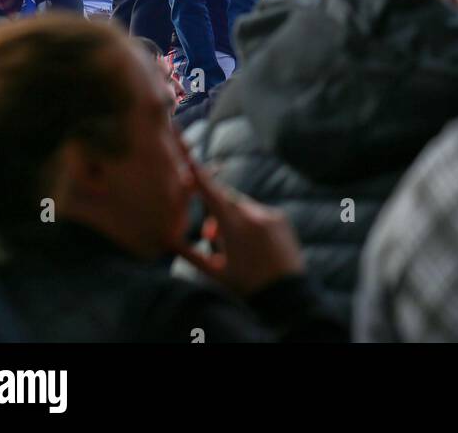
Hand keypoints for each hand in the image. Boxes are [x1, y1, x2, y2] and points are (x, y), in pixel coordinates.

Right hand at [177, 161, 303, 296]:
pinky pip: (260, 212)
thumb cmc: (246, 287)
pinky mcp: (281, 219)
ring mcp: (270, 215)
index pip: (212, 195)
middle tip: (211, 236)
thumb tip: (169, 242)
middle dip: (216, 211)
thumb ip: (191, 254)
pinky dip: (251, 222)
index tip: (190, 160)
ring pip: (243, 206)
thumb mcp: (215, 273)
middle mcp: (253, 215)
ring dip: (234, 218)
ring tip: (234, 246)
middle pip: (227, 199)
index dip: (200, 177)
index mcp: (234, 227)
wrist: (287, 297)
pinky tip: (254, 247)